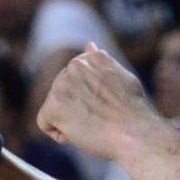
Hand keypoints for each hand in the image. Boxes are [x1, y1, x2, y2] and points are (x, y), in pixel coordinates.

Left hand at [34, 45, 171, 166]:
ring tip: (93, 125)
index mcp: (93, 57)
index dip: (88, 99)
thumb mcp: (121, 78)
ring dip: (70, 121)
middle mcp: (76, 65)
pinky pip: (44, 123)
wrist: (134, 134)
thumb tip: (89, 45)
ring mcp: (63, 84)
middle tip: (100, 118)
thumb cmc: (133, 112)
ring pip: (54, 107)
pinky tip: (80, 134)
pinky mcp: (54, 106)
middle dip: (76, 108)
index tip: (105, 107)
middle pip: (62, 93)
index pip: (76, 80)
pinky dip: (60, 134)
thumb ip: (100, 64)